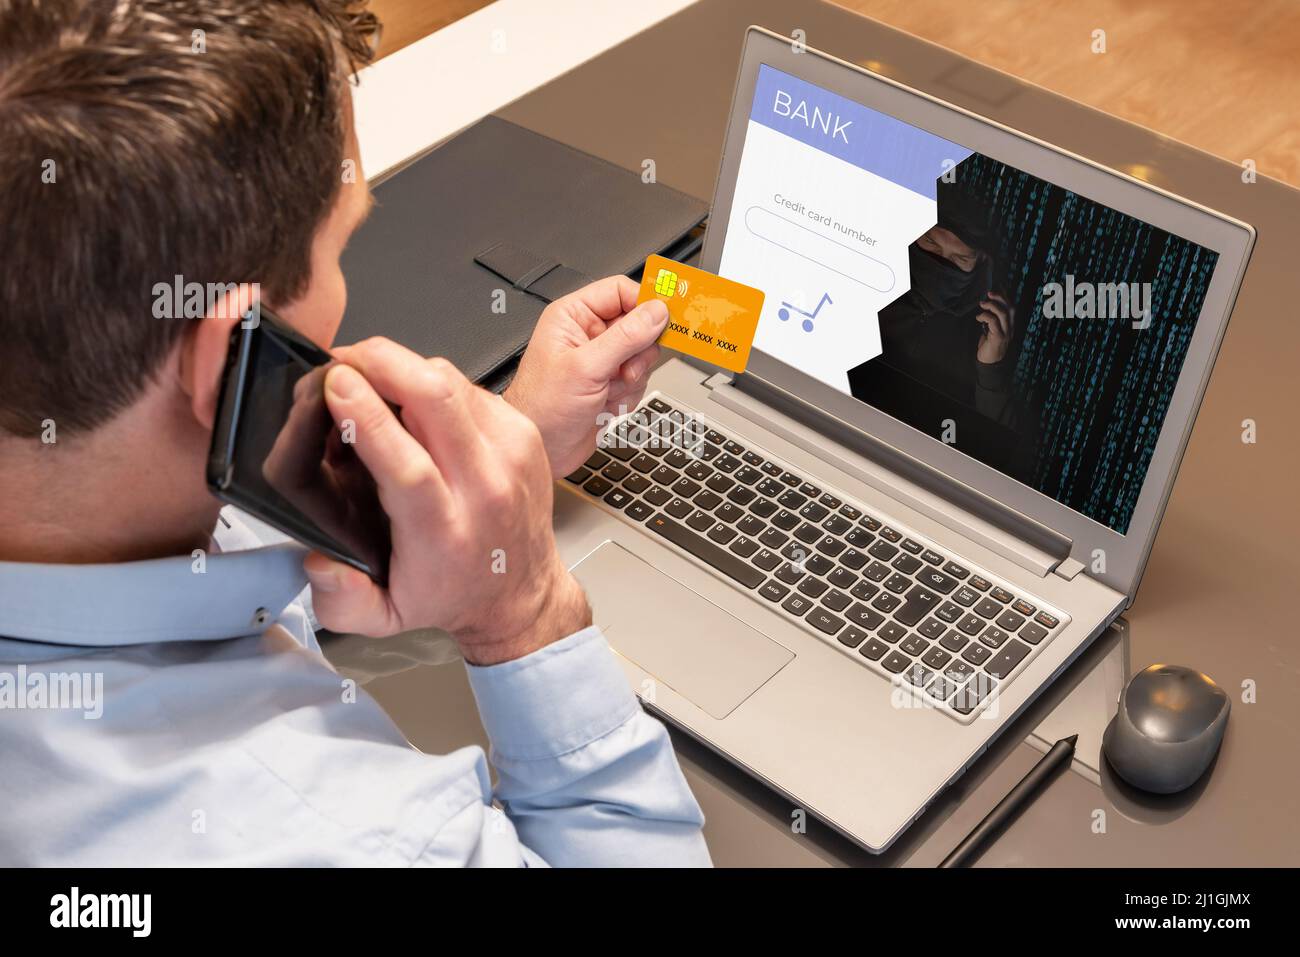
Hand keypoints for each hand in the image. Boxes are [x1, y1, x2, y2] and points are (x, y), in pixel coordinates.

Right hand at [302, 338, 590, 664]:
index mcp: (444, 532)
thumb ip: (341, 599)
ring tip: (369, 378)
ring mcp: (510, 455)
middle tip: (343, 360)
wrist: (521, 593)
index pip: (408, 465)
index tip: (335, 385)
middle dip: (383, 362)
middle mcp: (484, 487)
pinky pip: (470, 386)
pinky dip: (433, 382)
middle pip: (437, 398)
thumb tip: (319, 562)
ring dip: (404, 367)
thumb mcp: (385, 616)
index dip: (368, 417)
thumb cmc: (454, 592)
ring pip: (452, 381)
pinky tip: (411, 399)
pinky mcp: (524, 433)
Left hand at [506, 276, 668, 476]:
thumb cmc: (541, 406)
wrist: (541, 449)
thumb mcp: (587, 367)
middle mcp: (588, 334)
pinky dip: (629, 394)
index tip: (666, 318)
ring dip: (632, 377)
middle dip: (637, 352)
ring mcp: (601, 359)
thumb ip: (625, 337)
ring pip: (642, 355)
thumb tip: (656, 312)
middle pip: (638, 324)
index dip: (645, 303)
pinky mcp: (610, 383)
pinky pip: (639, 379)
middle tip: (625, 368)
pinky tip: (607, 403)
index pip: (620, 291)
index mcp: (574, 316)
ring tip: (608, 390)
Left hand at [976, 291, 1014, 363]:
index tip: (997, 288)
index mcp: (1009, 325)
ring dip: (992, 306)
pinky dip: (985, 316)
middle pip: (1010, 308)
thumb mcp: (991, 330)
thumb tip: (986, 307)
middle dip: (1001, 297)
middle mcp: (1010, 328)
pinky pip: (994, 322)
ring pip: (1003, 314)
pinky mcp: (998, 337)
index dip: (1005, 296)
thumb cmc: (989, 345)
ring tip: (982, 304)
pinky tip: (979, 317)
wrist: (990, 363)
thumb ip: (992, 320)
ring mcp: (1006, 333)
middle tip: (989, 293)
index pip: (1011, 307)